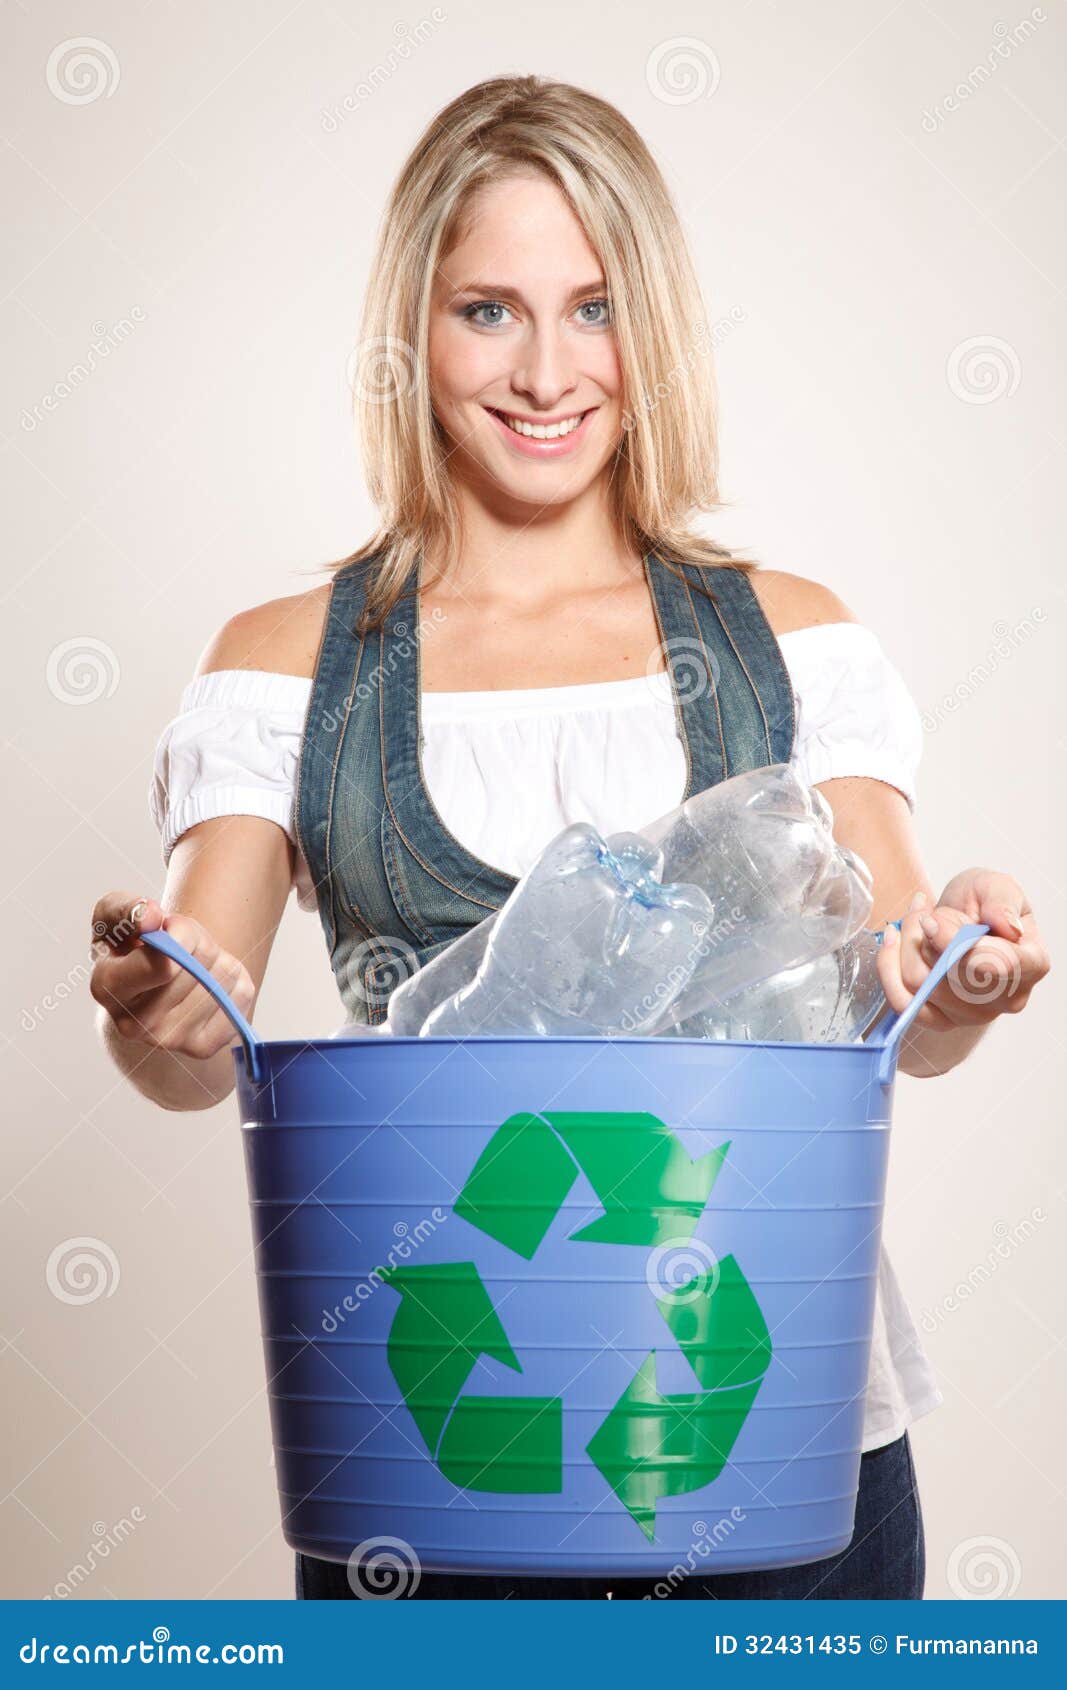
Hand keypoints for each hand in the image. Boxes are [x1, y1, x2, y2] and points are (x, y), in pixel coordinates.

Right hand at [90, 892, 254, 1061]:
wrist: (149, 984)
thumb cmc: (129, 945)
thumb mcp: (115, 915)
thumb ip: (127, 908)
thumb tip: (152, 918)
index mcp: (107, 989)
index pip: (160, 966)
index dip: (178, 939)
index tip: (169, 926)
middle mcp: (134, 1025)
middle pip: (195, 965)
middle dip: (194, 942)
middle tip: (179, 945)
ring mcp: (170, 1040)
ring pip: (221, 977)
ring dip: (215, 958)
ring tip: (192, 963)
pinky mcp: (202, 1047)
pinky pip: (241, 995)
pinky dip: (233, 979)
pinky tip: (208, 983)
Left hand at [877, 869, 1049, 1031]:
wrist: (961, 918)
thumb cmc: (982, 904)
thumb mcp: (996, 886)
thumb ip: (1003, 902)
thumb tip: (1007, 927)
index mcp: (1031, 965)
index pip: (996, 966)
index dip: (956, 943)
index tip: (931, 920)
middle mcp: (1007, 999)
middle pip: (951, 975)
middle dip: (926, 935)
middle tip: (925, 912)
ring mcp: (973, 1015)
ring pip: (922, 985)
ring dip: (907, 945)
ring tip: (915, 920)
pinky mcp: (941, 1021)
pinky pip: (904, 1002)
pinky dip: (889, 968)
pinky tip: (893, 941)